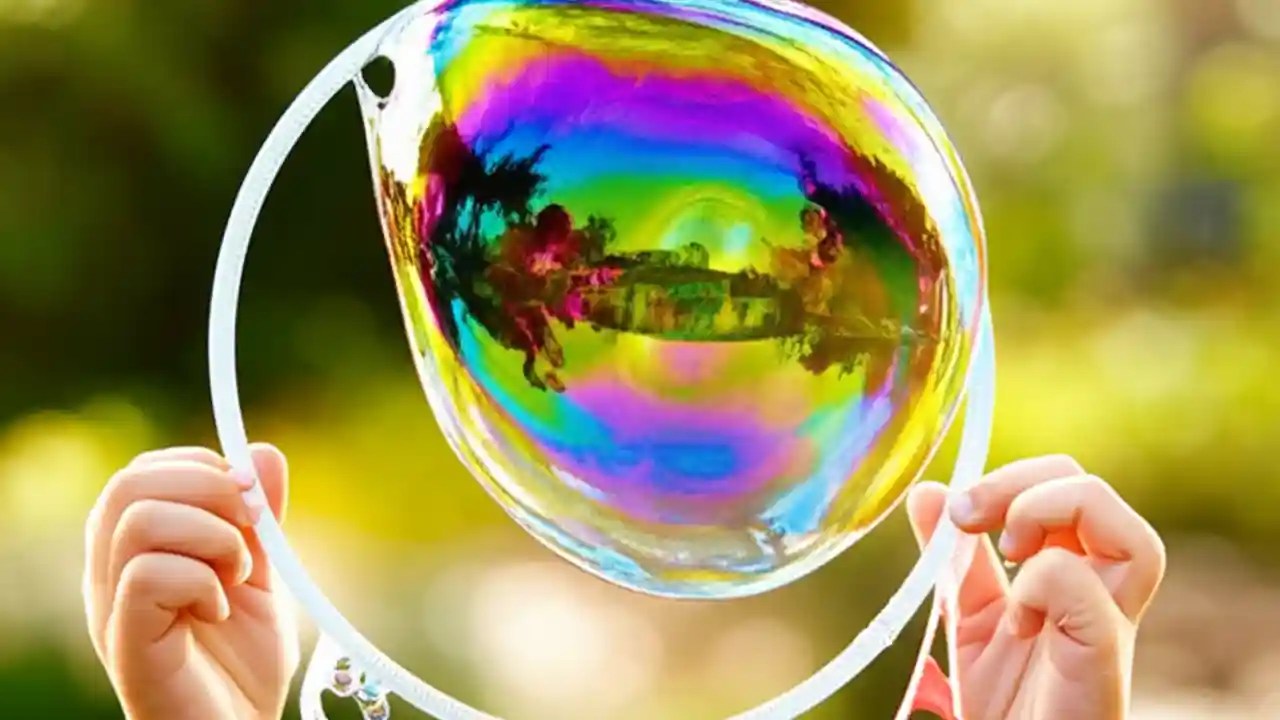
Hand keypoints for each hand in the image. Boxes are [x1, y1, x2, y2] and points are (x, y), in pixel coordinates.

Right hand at [83, 444, 298, 719]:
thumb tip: (262, 453)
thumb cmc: (240, 666)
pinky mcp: (126, 643)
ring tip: (236, 577)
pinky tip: (219, 609)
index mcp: (134, 552)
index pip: (141, 472)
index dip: (202, 467)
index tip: (252, 501)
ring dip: (213, 537)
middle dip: (210, 489)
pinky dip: (201, 580)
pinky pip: (147, 574)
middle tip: (251, 533)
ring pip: (138, 520)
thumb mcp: (259, 576)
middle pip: (129, 484)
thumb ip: (258, 519)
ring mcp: (112, 609)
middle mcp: (110, 575)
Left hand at [907, 456, 1165, 719]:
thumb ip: (956, 561)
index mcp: (1071, 577)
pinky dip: (1045, 583)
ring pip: (1134, 539)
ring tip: (1008, 550)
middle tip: (972, 517)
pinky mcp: (1100, 667)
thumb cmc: (1005, 705)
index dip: (1014, 479)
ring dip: (1055, 517)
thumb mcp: (968, 620)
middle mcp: (1100, 597)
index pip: (1070, 488)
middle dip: (1025, 481)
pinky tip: (1018, 615)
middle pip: (1097, 493)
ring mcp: (1108, 632)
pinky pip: (1092, 595)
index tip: (959, 510)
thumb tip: (930, 493)